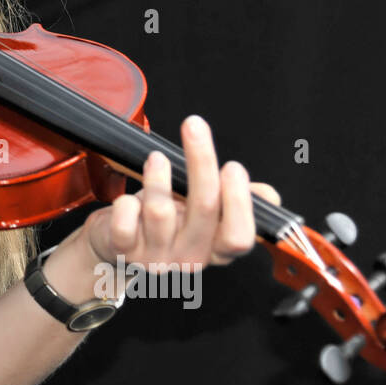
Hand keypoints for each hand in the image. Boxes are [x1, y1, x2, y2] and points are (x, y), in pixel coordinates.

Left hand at [82, 115, 280, 271]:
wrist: (118, 246)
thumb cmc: (166, 224)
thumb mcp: (203, 215)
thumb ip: (235, 203)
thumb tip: (268, 197)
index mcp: (215, 248)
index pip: (239, 237)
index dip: (239, 202)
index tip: (232, 166)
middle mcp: (190, 257)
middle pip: (204, 208)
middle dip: (201, 161)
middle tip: (194, 127)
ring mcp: (156, 257)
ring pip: (160, 212)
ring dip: (158, 178)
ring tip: (156, 158)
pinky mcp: (124, 251)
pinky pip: (125, 224)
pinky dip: (126, 204)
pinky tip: (130, 198)